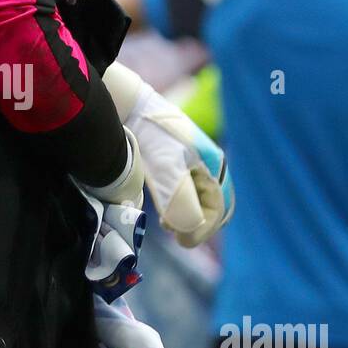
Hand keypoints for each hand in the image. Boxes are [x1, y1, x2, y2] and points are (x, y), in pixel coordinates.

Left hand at [103, 62, 234, 246]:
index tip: (181, 241)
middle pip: (214, 206)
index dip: (203, 229)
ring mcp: (193, 162)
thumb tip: (191, 229)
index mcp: (214, 165)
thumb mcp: (168, 172)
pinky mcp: (177, 162)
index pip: (219, 208)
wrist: (129, 107)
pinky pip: (187, 192)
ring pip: (200, 200)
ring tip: (166, 224)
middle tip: (176, 234)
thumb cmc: (152, 139)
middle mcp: (209, 164)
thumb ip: (183, 203)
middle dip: (198, 224)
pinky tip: (163, 210)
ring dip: (186, 217)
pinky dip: (178, 206)